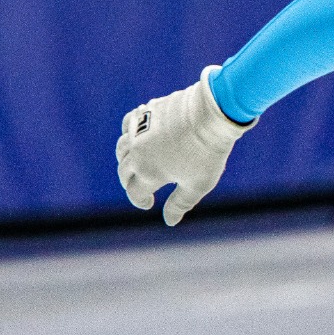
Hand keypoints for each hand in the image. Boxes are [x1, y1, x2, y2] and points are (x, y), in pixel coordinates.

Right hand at [115, 66, 254, 225]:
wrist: (211, 114)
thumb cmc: (207, 152)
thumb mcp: (198, 184)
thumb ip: (180, 204)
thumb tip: (169, 221)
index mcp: (148, 173)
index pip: (134, 192)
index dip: (140, 201)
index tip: (149, 203)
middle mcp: (137, 152)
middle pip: (124, 171)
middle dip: (130, 182)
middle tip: (141, 186)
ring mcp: (138, 131)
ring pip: (122, 148)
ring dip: (126, 159)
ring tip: (137, 164)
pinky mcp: (145, 112)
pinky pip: (127, 124)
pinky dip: (128, 134)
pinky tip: (138, 138)